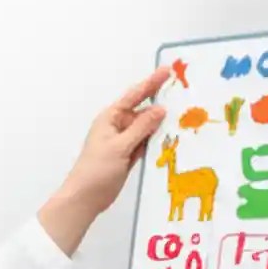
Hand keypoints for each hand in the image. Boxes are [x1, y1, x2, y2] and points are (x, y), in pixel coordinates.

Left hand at [58, 67, 170, 217]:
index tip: (166, 71)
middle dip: (159, 100)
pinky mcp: (129, 155)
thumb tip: (160, 109)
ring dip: (160, 122)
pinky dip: (157, 139)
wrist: (86, 198)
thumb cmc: (96, 169)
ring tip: (182, 112)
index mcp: (110, 118)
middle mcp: (118, 126)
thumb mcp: (120, 146)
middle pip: (142, 110)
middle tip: (180, 90)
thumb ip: (141, 128)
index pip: (134, 95)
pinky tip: (172, 136)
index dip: (150, 82)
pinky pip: (146, 142)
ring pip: (146, 127)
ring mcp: (124, 141)